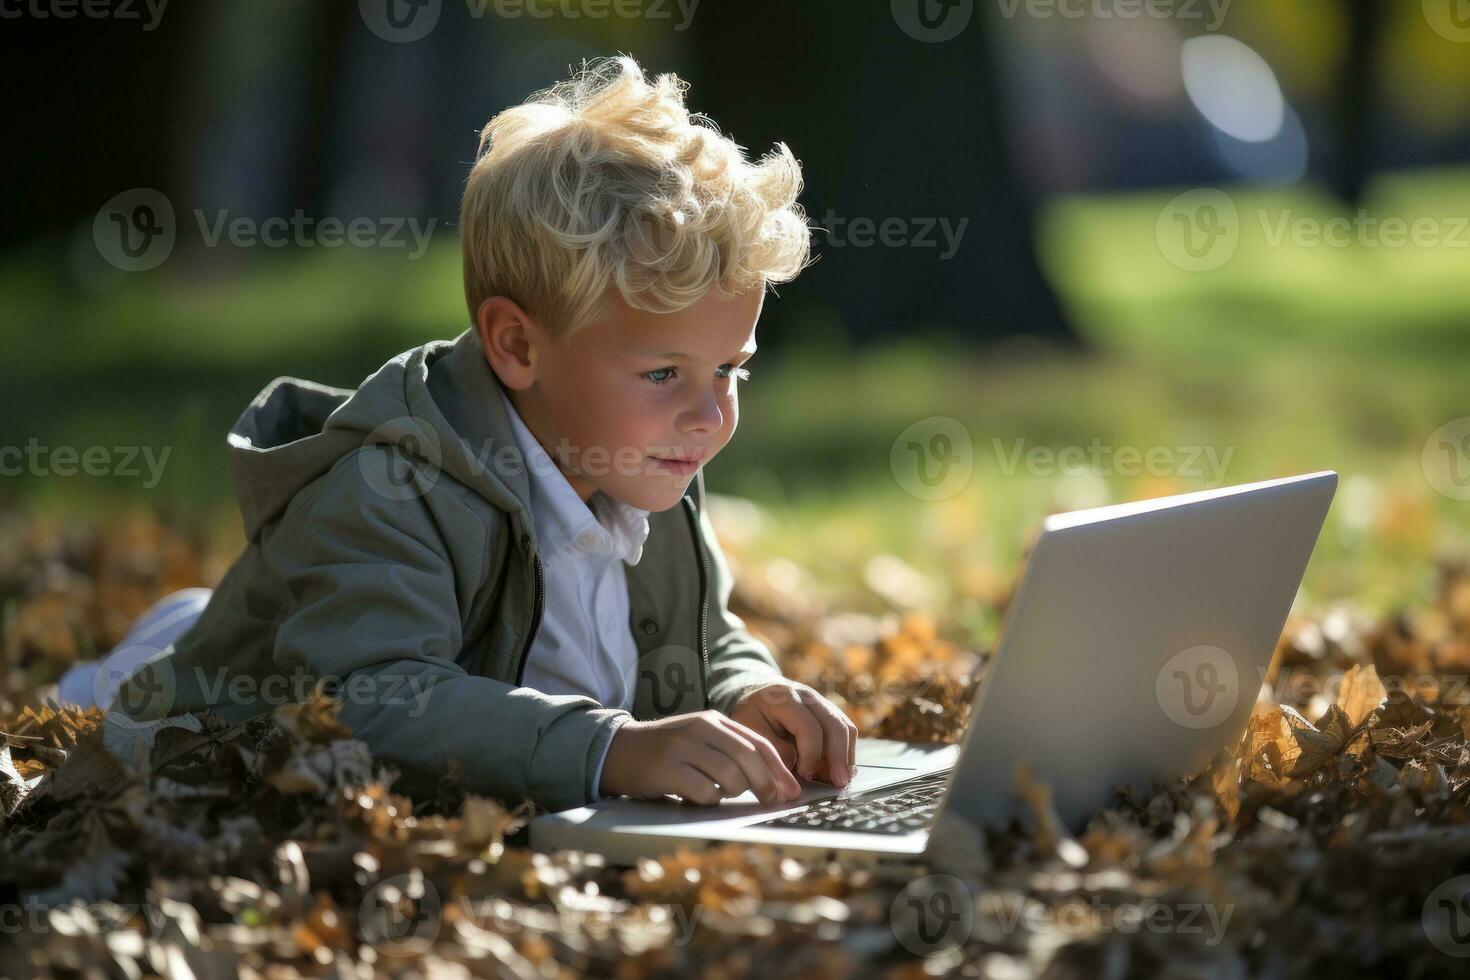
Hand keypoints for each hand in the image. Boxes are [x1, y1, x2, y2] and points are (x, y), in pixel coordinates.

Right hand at [599, 710, 802, 805]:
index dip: (780, 769)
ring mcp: (683, 748)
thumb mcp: (699, 740)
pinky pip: (703, 792)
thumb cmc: (665, 752)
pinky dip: (708, 800)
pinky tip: (697, 797)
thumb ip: (730, 751)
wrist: (617, 750)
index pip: (757, 743)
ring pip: (730, 776)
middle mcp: (700, 729)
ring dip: (733, 793)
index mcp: (713, 720)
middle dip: (766, 784)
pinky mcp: (667, 769)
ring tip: (719, 794)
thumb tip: (772, 782)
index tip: (792, 791)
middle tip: (772, 802)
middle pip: (748, 759)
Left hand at [729, 681, 857, 787]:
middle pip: (835, 724)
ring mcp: (822, 702)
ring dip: (845, 755)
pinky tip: (837, 770)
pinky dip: (845, 752)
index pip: (809, 727)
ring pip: (846, 727)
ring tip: (839, 780)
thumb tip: (803, 771)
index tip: (805, 776)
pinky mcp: (829, 712)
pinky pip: (845, 731)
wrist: (754, 697)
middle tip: (839, 782)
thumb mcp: (751, 733)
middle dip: (839, 756)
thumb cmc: (751, 717)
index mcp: (785, 698)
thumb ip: (775, 751)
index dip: (811, 755)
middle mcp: (809, 696)